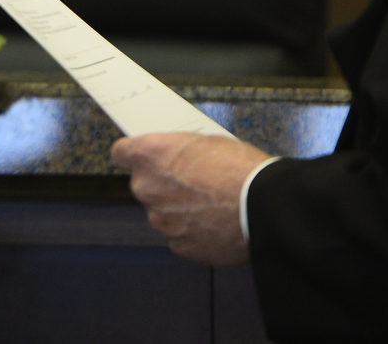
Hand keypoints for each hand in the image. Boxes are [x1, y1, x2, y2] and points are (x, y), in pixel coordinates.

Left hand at [110, 132, 267, 267]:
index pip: (121, 153)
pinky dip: (192, 232)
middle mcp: (147, 187)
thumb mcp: (206, 142)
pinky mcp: (178, 245)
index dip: (134, 157)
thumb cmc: (242, 170)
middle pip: (144, 185)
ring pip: (162, 213)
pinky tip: (215, 225)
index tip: (141, 161)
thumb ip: (177, 152)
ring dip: (178, 211)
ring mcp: (161, 219)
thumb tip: (173, 158)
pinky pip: (179, 236)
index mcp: (150, 155)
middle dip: (163, 186)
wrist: (266, 208)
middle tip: (194, 185)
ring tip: (212, 207)